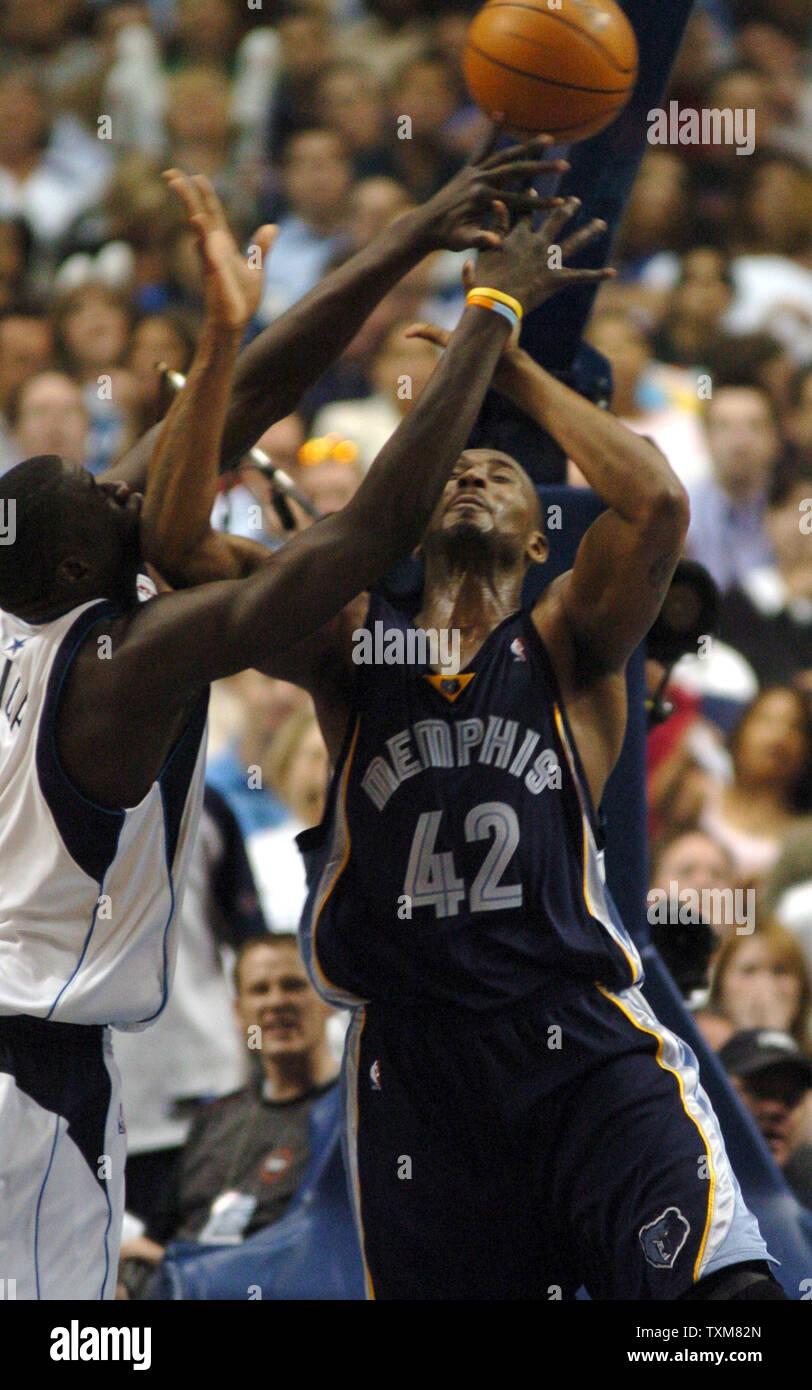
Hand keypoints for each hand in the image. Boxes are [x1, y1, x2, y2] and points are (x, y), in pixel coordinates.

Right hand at [164, 169, 276, 331]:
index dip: (205, 194)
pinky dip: (202, 234)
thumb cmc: (241, 300)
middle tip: (170, 172)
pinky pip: (206, 249)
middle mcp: (212, 247)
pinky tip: (198, 219)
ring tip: (177, 183)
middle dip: (186, 192)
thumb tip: (272, 227)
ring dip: (189, 204)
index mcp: (223, 244)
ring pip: (197, 225)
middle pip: (198, 212)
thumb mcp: (256, 269)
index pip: (212, 213)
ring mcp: (210, 257)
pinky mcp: (213, 271)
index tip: (196, 176)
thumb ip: (261, 248)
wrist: (234, 323)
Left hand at [414, 122, 568, 252]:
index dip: (540, 203)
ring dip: (527, 147)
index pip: (517, 201)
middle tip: (564, 164)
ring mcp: (474, 171)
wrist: (425, 225)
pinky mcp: (468, 168)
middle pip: (516, 171)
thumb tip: (496, 243)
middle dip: (541, 168)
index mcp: (482, 200)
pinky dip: (492, 131)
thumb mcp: (463, 242)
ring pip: (504, 154)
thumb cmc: (447, 238)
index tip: (561, 202)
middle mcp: (479, 180)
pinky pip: (482, 147)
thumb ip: (479, 240)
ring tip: (549, 138)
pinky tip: (501, 113)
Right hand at [474, 197, 614, 313]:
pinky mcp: (557, 279)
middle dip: (566, 208)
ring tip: (601, 224)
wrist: (496, 302)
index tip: (534, 189)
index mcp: (519, 235)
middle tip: (575, 201)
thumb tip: (496, 202)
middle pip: (556, 220)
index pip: (526, 212)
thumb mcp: (485, 250)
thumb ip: (495, 226)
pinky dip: (597, 275)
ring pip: (574, 242)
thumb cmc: (484, 280)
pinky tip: (613, 272)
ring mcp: (549, 261)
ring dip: (589, 232)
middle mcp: (538, 243)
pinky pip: (581, 276)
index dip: (531, 199)